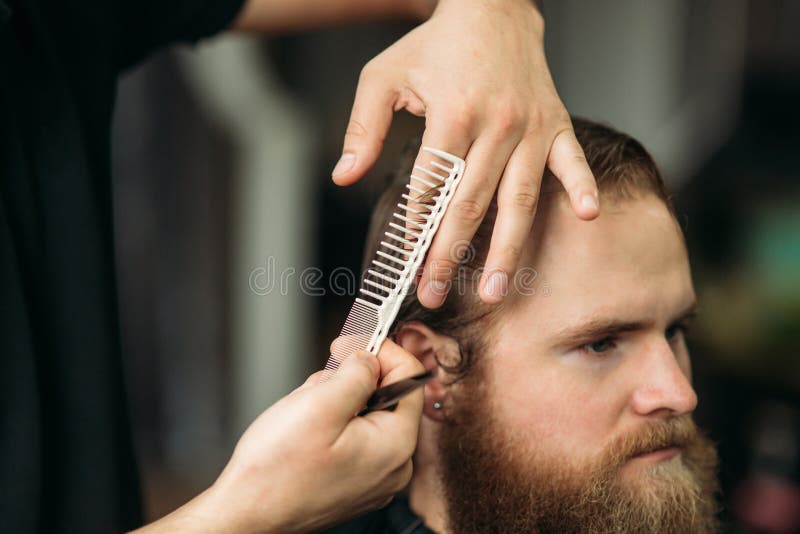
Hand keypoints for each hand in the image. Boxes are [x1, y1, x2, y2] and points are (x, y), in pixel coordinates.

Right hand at [134, 340, 424, 532]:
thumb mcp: (319, 403)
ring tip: (303, 415)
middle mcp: (393, 465)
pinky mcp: (354, 482)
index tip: (352, 341)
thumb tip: (371, 357)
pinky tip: (305, 433)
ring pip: (365, 414)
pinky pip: (353, 437)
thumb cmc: (276, 471)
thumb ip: (356, 373)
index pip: (409, 378)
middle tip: (316, 386)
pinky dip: (332, 424)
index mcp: (395, 445)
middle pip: (385, 395)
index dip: (381, 351)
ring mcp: (374, 477)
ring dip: (336, 402)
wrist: (246, 515)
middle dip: (350, 381)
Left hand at [332, 0, 598, 307]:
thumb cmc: (436, 44)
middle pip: (470, 204)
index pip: (431, 187)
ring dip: (508, 247)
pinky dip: (581, 187)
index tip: (408, 266)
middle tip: (436, 293)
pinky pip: (571, 161)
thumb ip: (364, 127)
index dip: (417, 230)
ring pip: (518, 198)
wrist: (491, 7)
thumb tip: (344, 176)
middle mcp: (495, 124)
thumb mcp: (385, 75)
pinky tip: (586, 217)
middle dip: (451, 255)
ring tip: (498, 290)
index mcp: (451, 113)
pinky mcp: (555, 124)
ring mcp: (530, 127)